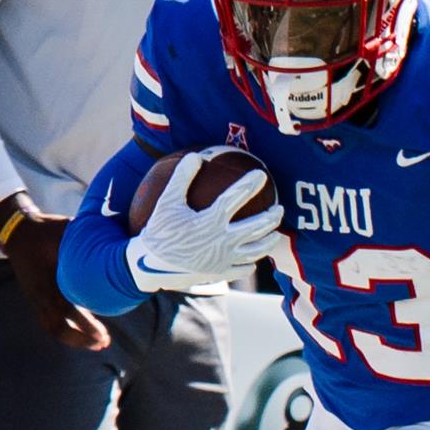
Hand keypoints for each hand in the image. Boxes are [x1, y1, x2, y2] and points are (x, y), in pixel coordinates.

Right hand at [3, 210, 110, 351]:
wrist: (16, 230)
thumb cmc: (46, 230)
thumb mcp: (67, 232)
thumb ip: (89, 242)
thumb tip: (120, 243)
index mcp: (48, 280)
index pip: (67, 310)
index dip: (85, 325)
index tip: (102, 335)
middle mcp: (39, 293)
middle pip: (59, 326)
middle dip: (83, 337)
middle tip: (105, 342)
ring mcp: (35, 298)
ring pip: (52, 328)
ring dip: (74, 338)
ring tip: (96, 344)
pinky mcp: (34, 298)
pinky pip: (47, 322)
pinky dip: (64, 332)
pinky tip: (79, 337)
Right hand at [126, 153, 283, 293]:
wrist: (149, 268)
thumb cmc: (158, 232)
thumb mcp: (166, 203)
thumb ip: (182, 178)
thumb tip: (194, 156)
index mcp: (211, 221)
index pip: (235, 198)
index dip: (250, 184)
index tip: (261, 174)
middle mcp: (222, 241)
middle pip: (256, 228)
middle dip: (272, 217)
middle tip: (280, 208)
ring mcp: (223, 260)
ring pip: (255, 251)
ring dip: (268, 242)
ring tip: (275, 234)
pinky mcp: (220, 273)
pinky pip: (242, 269)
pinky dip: (250, 264)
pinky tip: (254, 260)